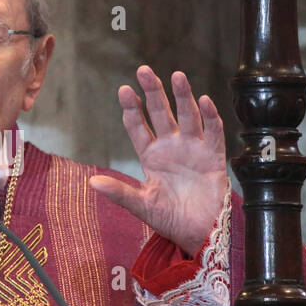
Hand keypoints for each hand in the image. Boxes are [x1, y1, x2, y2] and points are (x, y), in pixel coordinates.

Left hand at [89, 65, 229, 252]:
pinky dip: (210, 117)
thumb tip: (91, 182)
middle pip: (161, 113)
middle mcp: (171, 148)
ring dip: (183, 96)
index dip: (132, 109)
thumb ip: (119, 192)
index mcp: (151, 157)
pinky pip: (213, 133)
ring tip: (177, 75)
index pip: (138, 127)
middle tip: (144, 70)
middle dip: (153, 92)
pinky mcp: (213, 157)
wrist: (201, 234)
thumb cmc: (171, 220)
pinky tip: (204, 101)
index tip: (124, 91)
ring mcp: (193, 150)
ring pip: (188, 116)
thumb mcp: (141, 206)